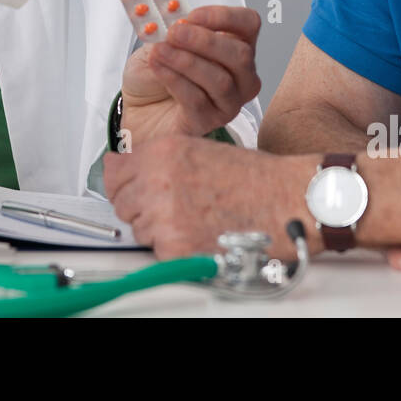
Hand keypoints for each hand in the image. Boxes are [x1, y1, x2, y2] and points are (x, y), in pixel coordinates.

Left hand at [104, 134, 318, 259]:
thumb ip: (160, 159)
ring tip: (192, 217)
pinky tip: (198, 232)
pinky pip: (158, 250)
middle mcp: (158, 182)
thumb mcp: (200, 149)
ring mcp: (165, 217)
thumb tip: (125, 167)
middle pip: (122, 203)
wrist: (287, 200)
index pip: (114, 173)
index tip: (123, 186)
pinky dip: (173, 247)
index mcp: (163, 152)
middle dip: (139, 205)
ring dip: (157, 227)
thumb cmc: (254, 177)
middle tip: (168, 206)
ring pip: (140, 229)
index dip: (120, 182)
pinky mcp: (176, 247)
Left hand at [119, 5, 261, 144]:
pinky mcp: (210, 122)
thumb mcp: (159, 41)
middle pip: (240, 55)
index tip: (191, 16)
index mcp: (234, 44)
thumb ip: (170, 32)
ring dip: (186, 62)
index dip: (223, 17)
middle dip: (205, 41)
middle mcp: (240, 74)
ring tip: (159, 51)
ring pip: (221, 80)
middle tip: (174, 33)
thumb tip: (174, 22)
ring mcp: (229, 101)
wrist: (136, 108)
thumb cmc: (154, 74)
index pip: (248, 24)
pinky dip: (175, 80)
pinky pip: (198, 100)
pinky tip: (158, 69)